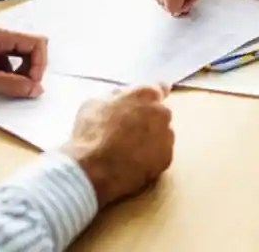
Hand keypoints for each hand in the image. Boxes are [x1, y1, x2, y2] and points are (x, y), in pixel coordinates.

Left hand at [0, 28, 47, 97]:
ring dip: (15, 74)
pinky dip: (2, 74)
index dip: (39, 65)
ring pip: (15, 57)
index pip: (38, 44)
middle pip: (29, 49)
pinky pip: (0, 61)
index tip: (31, 85)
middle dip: (30, 70)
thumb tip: (35, 90)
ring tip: (3, 89)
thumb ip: (10, 84)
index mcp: (2, 36)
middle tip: (22, 89)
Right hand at [63, 84, 175, 206]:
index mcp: (145, 94)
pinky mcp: (166, 159)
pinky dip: (152, 157)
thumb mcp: (95, 103)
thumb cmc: (91, 133)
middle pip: (160, 113)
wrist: (94, 170)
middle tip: (129, 130)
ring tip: (130, 150)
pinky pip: (161, 154)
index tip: (153, 99)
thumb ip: (115, 96)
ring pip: (162, 134)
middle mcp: (161, 112)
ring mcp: (166, 136)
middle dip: (149, 119)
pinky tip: (134, 162)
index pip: (159, 88)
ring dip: (151, 138)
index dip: (155, 93)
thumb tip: (123, 96)